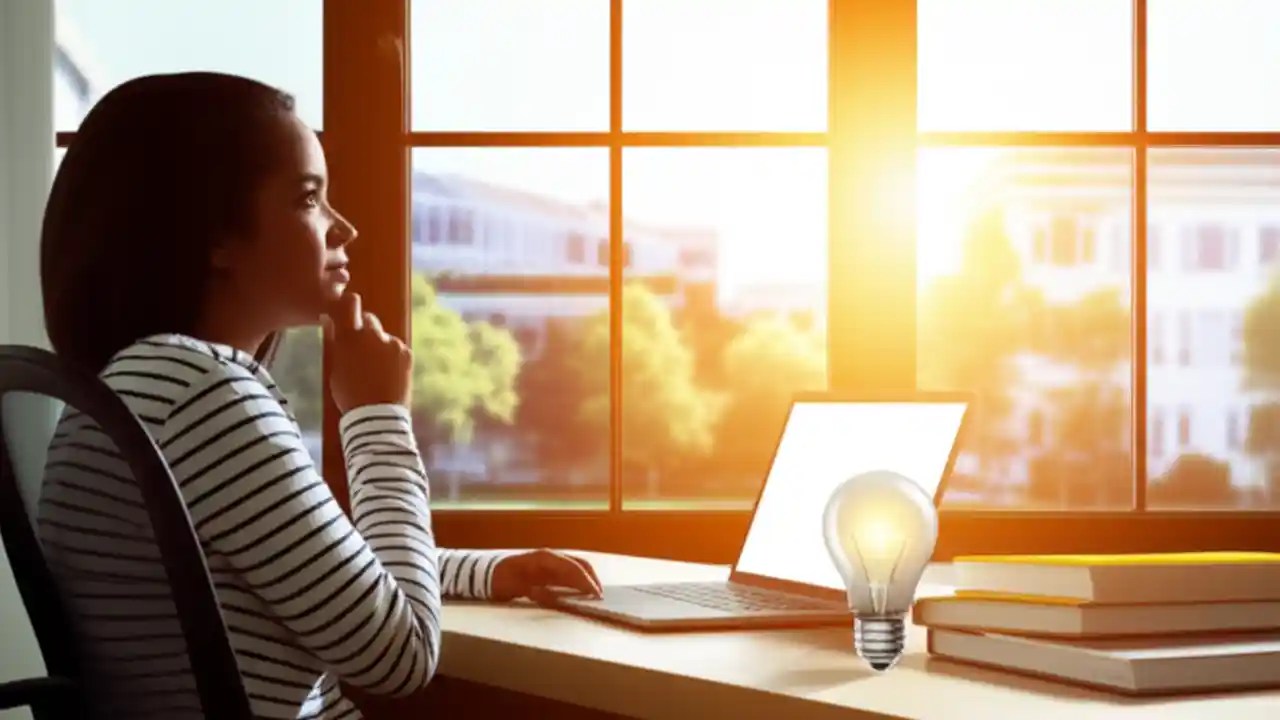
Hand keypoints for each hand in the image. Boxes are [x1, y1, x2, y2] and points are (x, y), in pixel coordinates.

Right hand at [322, 290, 412, 411]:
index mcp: (350, 337)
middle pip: (370, 320)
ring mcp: (393, 343)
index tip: (348, 309)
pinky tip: (389, 374)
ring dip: (380, 346)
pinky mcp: (407, 353)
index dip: (349, 304)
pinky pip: (398, 348)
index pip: (350, 304)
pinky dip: (393, 357)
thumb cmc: (349, 395)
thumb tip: (328, 318)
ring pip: (384, 337)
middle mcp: (373, 335)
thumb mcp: (335, 369)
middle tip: (362, 351)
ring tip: (377, 370)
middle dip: (365, 330)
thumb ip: (333, 341)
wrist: (378, 416)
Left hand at [490, 549, 602, 605]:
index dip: (586, 581)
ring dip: (585, 581)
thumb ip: (535, 591)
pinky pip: (566, 574)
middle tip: (600, 597)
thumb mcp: (517, 587)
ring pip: (575, 569)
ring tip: (593, 597)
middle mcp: (550, 557)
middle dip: (591, 579)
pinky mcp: (546, 571)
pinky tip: (578, 594)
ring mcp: (549, 563)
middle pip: (579, 565)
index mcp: (545, 558)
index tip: (596, 595)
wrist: (486, 574)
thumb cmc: (500, 580)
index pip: (573, 568)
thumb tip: (554, 596)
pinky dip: (576, 583)